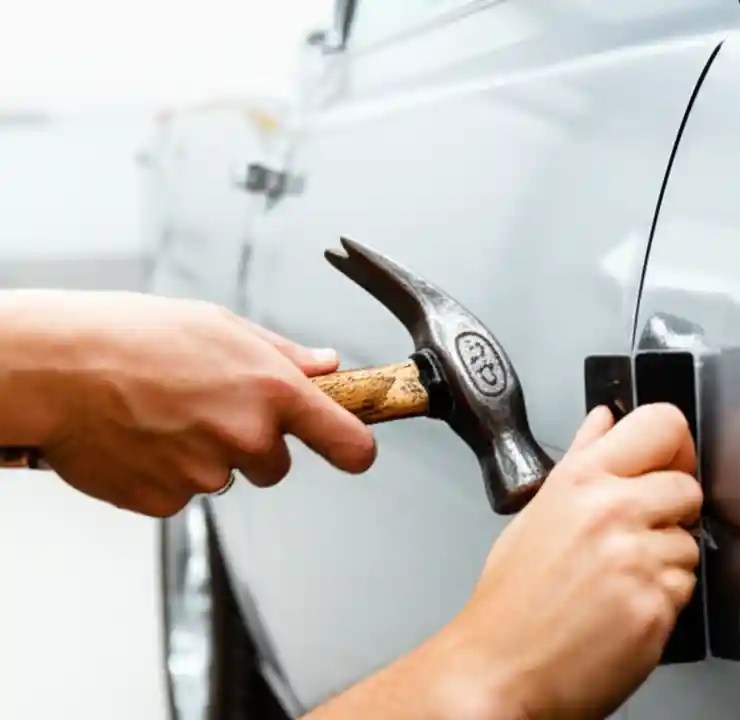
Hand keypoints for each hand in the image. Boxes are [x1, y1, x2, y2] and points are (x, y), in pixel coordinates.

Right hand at [0, 290, 374, 516]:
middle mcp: (248, 437)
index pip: (347, 441)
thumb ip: (284, 354)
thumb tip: (328, 366)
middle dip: (250, 443)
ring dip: (202, 456)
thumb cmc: (133, 337)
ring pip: (223, 477)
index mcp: (273, 392)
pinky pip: (180, 496)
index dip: (355, 449)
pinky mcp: (165, 502)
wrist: (54, 370)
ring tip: (160, 415)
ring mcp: (206, 475)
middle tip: (203, 407)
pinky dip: (163, 475)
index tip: (356, 451)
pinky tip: (138, 439)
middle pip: (274, 465)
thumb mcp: (220, 326)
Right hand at [307, 403, 700, 719]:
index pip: (663, 425)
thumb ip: (582, 460)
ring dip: (666, 563)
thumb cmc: (511, 602)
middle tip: (634, 541)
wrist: (499, 671)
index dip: (675, 448)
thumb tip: (606, 421)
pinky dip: (662, 601)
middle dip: (671, 514)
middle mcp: (612, 510)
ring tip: (617, 583)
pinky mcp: (655, 603)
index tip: (667, 468)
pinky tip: (622, 609)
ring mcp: (636, 558)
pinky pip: (685, 588)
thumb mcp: (538, 513)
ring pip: (690, 543)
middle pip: (688, 487)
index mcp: (581, 480)